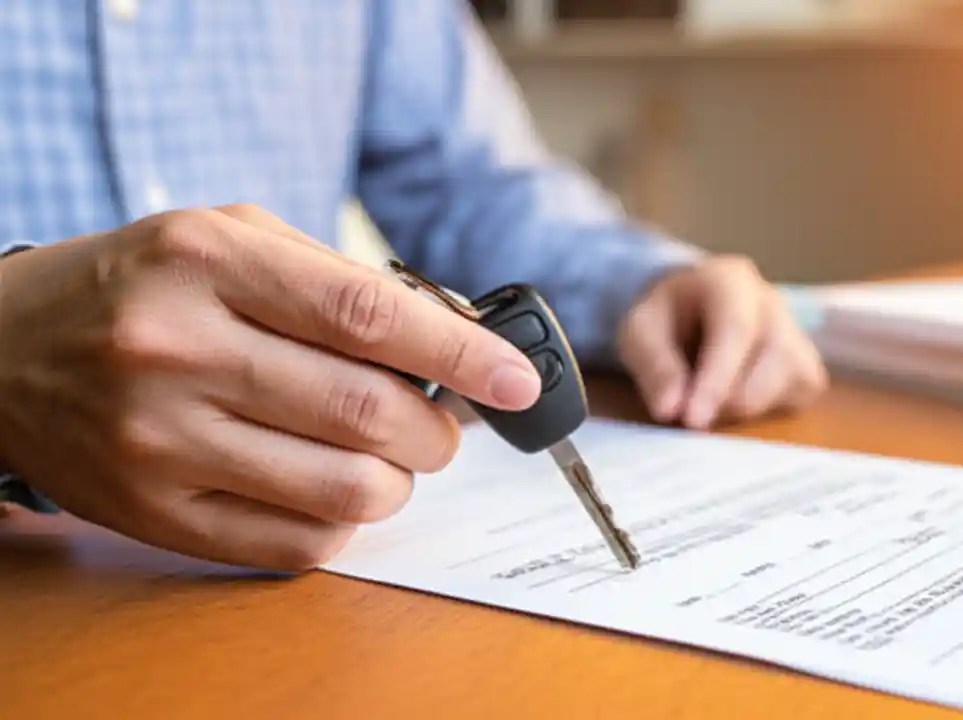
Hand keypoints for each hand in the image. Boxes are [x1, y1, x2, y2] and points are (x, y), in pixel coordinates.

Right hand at [0, 205, 541, 568]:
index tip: (516, 379)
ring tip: (391, 458)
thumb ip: (335, 280)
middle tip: (444, 427)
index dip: (462, 351)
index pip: (367, 315)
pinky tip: (335, 488)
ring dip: (399, 482)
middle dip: (437, 430)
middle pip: (365, 411)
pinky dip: (346, 522)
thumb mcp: (228, 237)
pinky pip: (294, 541)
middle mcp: (178, 349)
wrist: (5, 351)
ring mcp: (159, 439)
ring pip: (341, 488)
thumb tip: (449, 337)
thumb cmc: (140, 285)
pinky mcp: (153, 512)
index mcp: (208, 261)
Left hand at [617, 256, 827, 428]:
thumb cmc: (667, 319)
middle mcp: (772, 302)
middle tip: (690, 416)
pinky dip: (765, 411)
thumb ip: (654, 365)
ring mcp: (796, 333)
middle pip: (772, 357)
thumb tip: (671, 410)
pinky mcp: (807, 367)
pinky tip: (736, 396)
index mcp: (729, 280)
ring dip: (744, 406)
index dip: (717, 379)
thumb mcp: (640, 332)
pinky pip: (799, 398)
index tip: (693, 420)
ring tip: (710, 398)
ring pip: (791, 381)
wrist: (690, 313)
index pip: (735, 329)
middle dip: (728, 399)